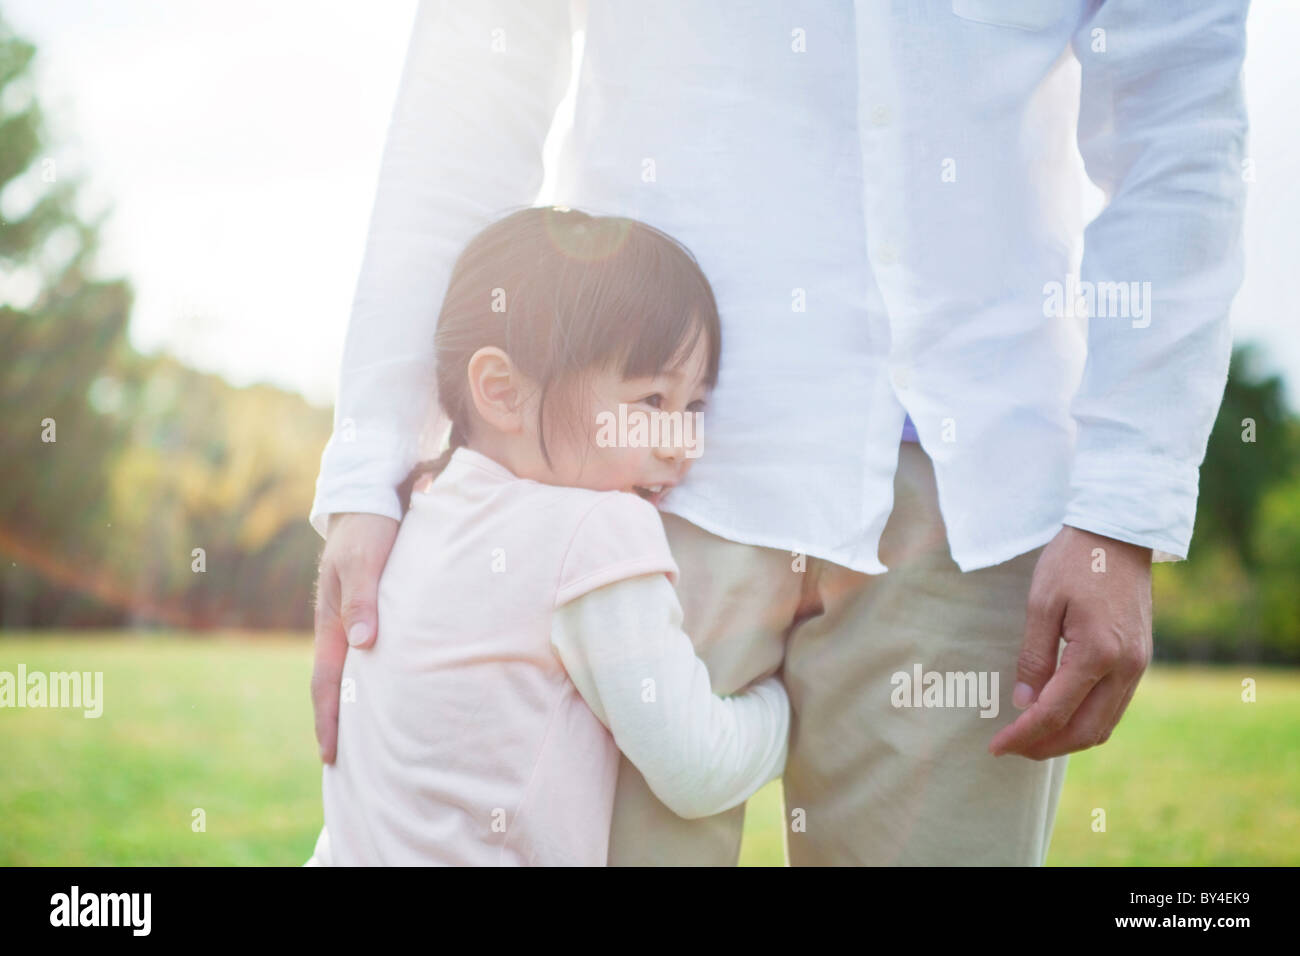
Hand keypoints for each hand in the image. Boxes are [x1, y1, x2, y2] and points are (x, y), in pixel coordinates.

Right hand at [312, 512, 398, 762]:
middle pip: (335, 686)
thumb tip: (363, 645)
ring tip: (368, 741)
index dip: (328, 720)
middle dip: (338, 724)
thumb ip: (364, 600)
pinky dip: (371, 681)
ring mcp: (354, 620)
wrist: (370, 498)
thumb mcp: (366, 561)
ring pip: (352, 673)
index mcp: (333, 622)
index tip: (330, 756)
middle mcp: (341, 627)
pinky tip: (387, 693)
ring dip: (356, 706)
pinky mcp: (371, 610)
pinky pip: (368, 655)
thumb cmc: (370, 529)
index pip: (326, 683)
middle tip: (345, 766)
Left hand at [989, 525, 1151, 759]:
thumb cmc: (1074, 561)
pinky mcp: (1141, 659)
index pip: (1054, 712)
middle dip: (1046, 746)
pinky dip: (1086, 720)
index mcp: (1097, 653)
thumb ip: (1034, 658)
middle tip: (1010, 748)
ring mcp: (1138, 666)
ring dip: (1067, 738)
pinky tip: (1060, 716)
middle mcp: (1126, 668)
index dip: (1023, 734)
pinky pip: (1114, 706)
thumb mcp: (1041, 604)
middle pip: (1085, 731)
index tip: (995, 746)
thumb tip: (1025, 704)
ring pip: (1105, 724)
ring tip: (1031, 738)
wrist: (1119, 531)